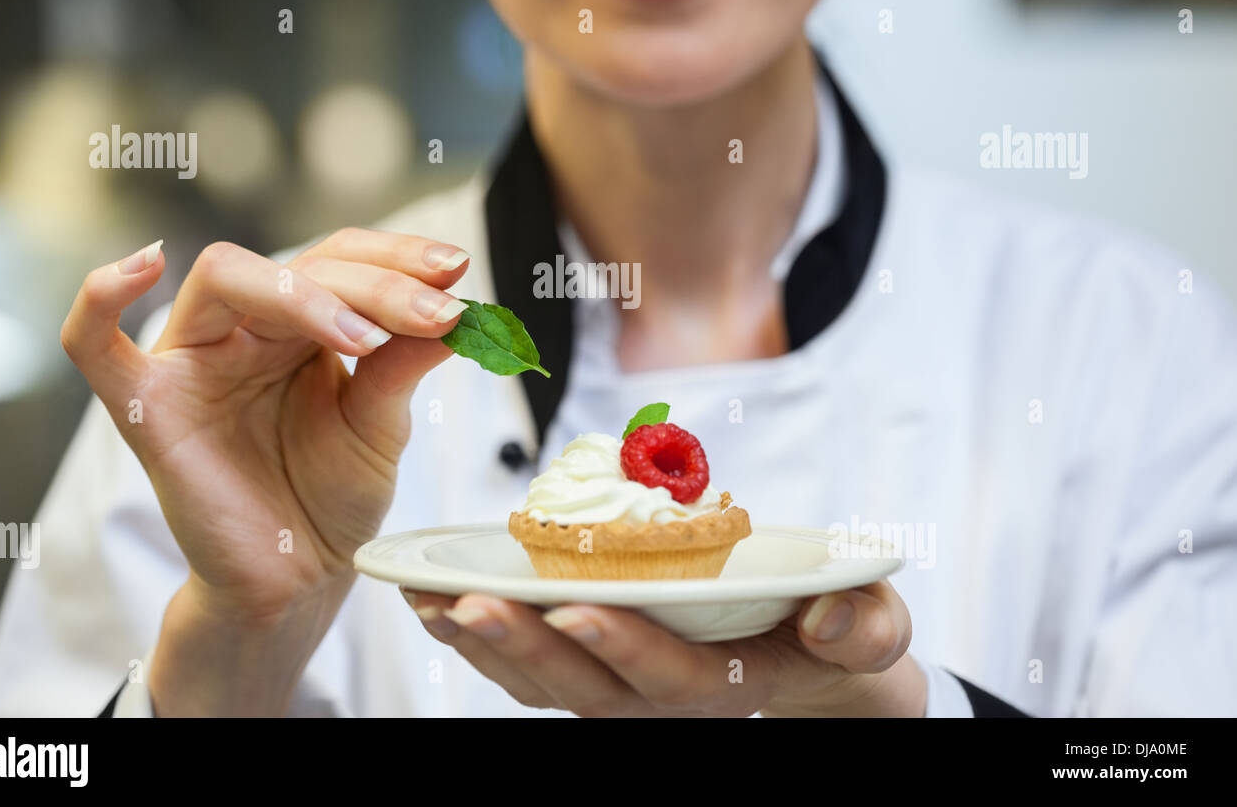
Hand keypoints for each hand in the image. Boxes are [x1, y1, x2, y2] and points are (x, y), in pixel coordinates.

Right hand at [61, 230, 470, 712]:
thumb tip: (454, 306)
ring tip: (367, 338)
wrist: (297, 582)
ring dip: (304, 294)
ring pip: (225, 279)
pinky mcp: (146, 410)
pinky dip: (99, 299)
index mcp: (300, 325)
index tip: (457, 273)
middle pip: (297, 265)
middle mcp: (244, 330)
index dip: (396, 258)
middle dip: (374, 284)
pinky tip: (144, 264)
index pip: (340, 259)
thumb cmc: (332, 499)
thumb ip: (404, 363)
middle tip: (436, 312)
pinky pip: (95, 345)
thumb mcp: (381, 425)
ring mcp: (192, 363)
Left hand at [404, 581, 923, 716]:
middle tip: (467, 605)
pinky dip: (480, 639)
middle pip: (585, 687)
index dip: (622, 647)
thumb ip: (864, 626)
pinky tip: (433, 604)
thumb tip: (831, 624)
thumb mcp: (872, 626)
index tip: (575, 611)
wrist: (806, 651)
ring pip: (542, 683)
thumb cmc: (835, 627)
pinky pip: (527, 666)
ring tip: (427, 603)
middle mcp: (662, 696)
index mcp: (729, 681)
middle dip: (524, 648)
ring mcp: (620, 686)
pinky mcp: (591, 668)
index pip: (670, 675)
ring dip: (483, 647)